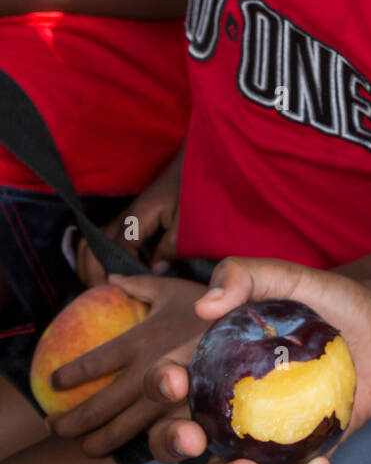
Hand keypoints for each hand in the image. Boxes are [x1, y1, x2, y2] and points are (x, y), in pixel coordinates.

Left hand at [47, 274, 206, 454]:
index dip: (68, 375)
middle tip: (54, 426)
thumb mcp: (174, 288)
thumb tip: (111, 278)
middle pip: (99, 406)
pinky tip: (132, 453)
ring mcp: (170, 398)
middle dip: (71, 421)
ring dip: (99, 441)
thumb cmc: (215, 308)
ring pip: (125, 429)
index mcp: (140, 340)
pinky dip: (142, 447)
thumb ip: (140, 285)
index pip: (93, 362)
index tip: (53, 382)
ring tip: (85, 446)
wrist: (261, 329)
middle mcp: (149, 371)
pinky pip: (161, 437)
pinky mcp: (193, 416)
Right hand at [76, 145, 184, 286]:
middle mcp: (122, 217)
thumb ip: (170, 246)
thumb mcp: (185, 221)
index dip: (118, 272)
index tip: (124, 291)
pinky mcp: (124, 220)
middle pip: (93, 248)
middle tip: (106, 297)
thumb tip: (154, 271)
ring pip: (89, 243)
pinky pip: (97, 239)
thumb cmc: (189, 190)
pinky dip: (92, 257)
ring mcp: (120, 218)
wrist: (188, 165)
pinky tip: (101, 274)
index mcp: (136, 217)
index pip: (116, 249)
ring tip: (99, 289)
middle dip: (94, 274)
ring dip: (88, 266)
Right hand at [144, 255, 370, 463]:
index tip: (173, 381)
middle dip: (172, 444)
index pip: (169, 382)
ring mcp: (261, 440)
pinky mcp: (300, 460)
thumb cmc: (327, 301)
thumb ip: (243, 274)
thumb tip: (205, 305)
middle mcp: (228, 409)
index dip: (158, 385)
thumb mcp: (285, 277)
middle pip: (178, 439)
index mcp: (212, 367)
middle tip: (192, 438)